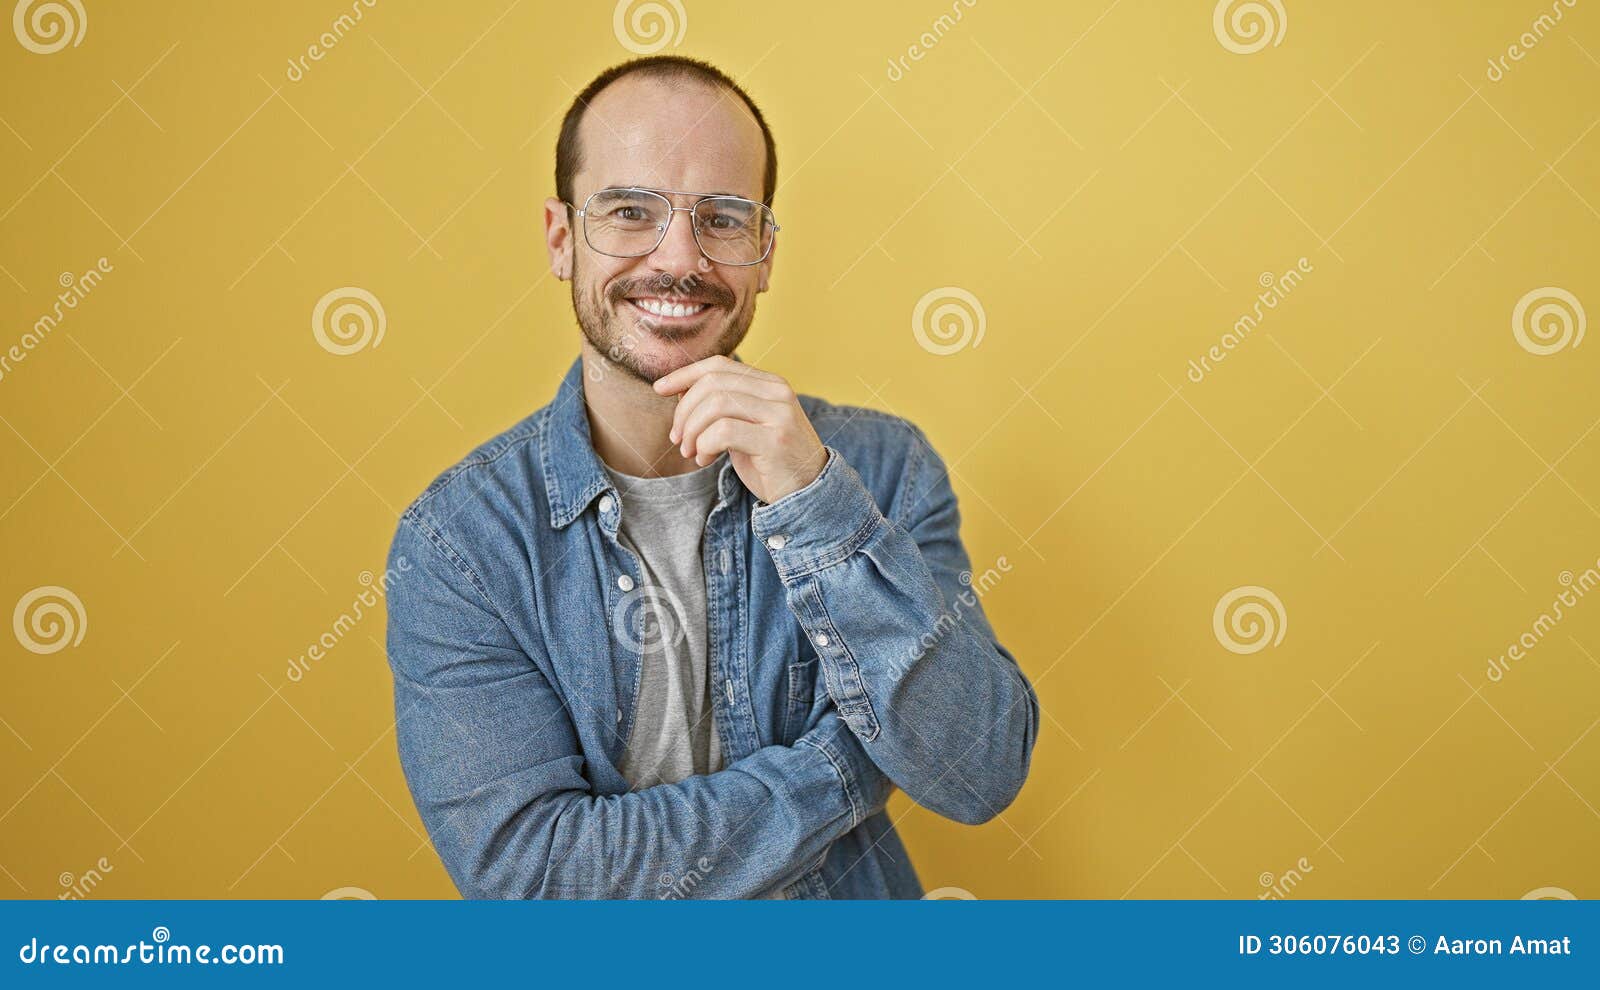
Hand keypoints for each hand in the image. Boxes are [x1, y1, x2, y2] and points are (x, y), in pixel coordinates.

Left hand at [653, 355, 828, 503]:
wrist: (809, 492)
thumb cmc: (770, 461)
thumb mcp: (745, 426)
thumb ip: (722, 406)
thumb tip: (680, 390)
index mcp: (770, 384)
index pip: (719, 365)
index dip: (684, 374)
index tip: (659, 389)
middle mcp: (778, 393)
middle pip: (712, 383)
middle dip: (684, 411)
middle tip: (677, 439)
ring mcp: (779, 415)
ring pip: (715, 404)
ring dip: (692, 430)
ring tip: (691, 452)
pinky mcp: (775, 440)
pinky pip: (723, 431)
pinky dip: (704, 445)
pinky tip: (705, 460)